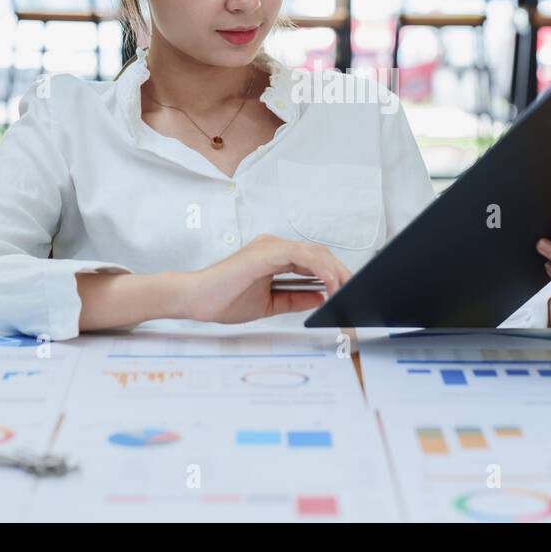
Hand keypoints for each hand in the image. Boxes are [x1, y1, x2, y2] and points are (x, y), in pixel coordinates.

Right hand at [179, 234, 352, 322]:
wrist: (195, 299)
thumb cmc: (223, 299)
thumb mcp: (269, 304)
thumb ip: (295, 298)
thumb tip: (321, 297)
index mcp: (274, 257)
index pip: (312, 261)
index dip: (333, 275)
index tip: (348, 291)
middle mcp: (273, 247)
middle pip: (318, 254)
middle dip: (340, 273)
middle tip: (355, 292)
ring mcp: (269, 247)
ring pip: (313, 252)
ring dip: (334, 271)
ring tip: (346, 290)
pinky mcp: (265, 253)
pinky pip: (300, 256)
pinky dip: (319, 269)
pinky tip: (329, 284)